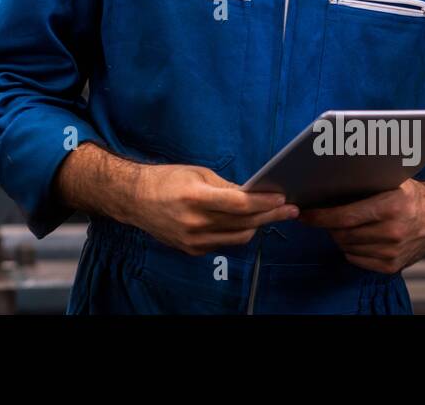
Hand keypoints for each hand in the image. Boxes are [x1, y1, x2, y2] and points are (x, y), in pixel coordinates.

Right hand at [128, 163, 298, 256]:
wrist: (135, 200)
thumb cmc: (166, 180)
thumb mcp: (197, 174)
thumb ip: (226, 187)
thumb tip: (254, 195)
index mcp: (195, 197)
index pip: (239, 204)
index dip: (264, 202)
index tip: (282, 198)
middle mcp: (194, 222)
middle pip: (244, 222)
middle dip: (270, 215)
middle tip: (290, 209)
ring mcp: (193, 240)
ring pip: (238, 237)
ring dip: (257, 226)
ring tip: (271, 215)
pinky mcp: (192, 250)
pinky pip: (224, 243)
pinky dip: (236, 232)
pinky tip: (245, 223)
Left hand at [296, 178, 424, 273]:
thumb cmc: (410, 194)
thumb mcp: (390, 181)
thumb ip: (363, 182)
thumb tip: (326, 179)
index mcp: (390, 207)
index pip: (345, 216)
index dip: (320, 217)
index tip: (305, 214)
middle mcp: (393, 232)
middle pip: (343, 234)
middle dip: (327, 226)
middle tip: (322, 217)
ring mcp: (393, 252)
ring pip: (348, 248)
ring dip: (339, 237)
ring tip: (342, 225)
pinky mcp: (393, 266)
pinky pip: (358, 260)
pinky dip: (351, 250)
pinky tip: (356, 237)